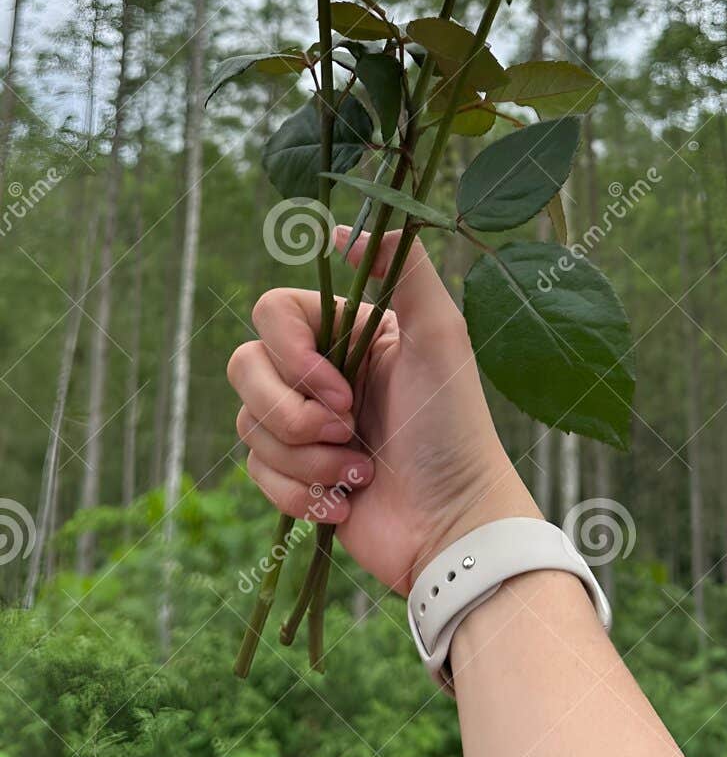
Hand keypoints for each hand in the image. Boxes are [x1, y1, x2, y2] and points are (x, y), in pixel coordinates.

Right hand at [228, 229, 539, 592]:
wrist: (452, 525)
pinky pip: (255, 471)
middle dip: (292, 413)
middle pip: (244, 367)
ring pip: (247, 424)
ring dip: (307, 458)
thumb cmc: (453, 427)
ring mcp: (303, 425)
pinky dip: (301, 492)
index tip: (343, 389)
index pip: (272, 313)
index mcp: (347, 333)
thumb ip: (404, 268)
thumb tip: (341, 232)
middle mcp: (319, 373)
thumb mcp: (442, 335)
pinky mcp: (294, 475)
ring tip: (360, 472)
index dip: (294, 354)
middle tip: (349, 430)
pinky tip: (348, 501)